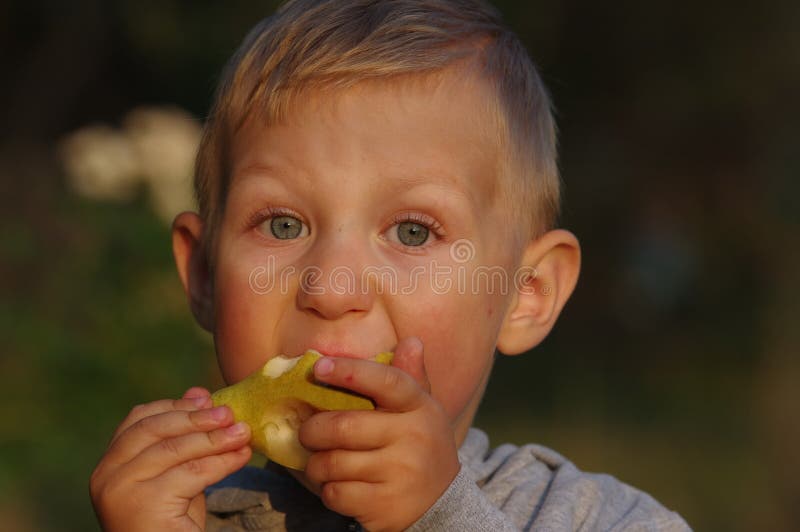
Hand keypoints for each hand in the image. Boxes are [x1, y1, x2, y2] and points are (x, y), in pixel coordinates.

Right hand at [90, 387, 251, 530]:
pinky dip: (222, 461)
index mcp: (109, 466)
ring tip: (243, 433)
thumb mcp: (176, 474)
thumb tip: (198, 391)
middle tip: (229, 414)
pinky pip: (192, 473)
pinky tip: (241, 457)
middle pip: (155, 430)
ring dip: (215, 439)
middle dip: (196, 418)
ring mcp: (121, 491)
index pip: (137, 420)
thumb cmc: (171, 522)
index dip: (174, 406)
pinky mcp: (145, 505)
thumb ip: (183, 437)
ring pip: (175, 450)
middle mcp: (106, 477)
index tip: (207, 400)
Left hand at [299, 338, 459, 531]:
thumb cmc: (420, 446)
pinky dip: (326, 490)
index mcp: (420, 407)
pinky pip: (336, 492)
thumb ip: (410, 377)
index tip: (319, 367)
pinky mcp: (385, 505)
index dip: (350, 371)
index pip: (386, 380)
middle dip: (313, 430)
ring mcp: (400, 473)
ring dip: (315, 464)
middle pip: (344, 426)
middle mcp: (414, 437)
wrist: (441, 504)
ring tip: (319, 462)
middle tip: (307, 432)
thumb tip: (411, 341)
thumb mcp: (422, 411)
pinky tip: (336, 485)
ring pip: (333, 462)